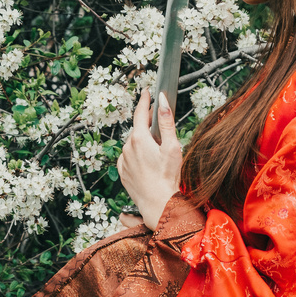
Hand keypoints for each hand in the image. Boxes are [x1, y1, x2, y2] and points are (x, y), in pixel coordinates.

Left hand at [117, 90, 181, 230]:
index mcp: (139, 138)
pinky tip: (149, 163)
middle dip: (148, 125)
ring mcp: (124, 160)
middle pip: (138, 129)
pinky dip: (137, 155)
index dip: (144, 100)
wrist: (158, 204)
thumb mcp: (172, 146)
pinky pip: (129, 157)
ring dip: (143, 142)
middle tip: (160, 127)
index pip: (140, 112)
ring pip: (133, 144)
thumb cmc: (168, 176)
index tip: (146, 91)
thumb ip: (166, 121)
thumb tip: (162, 100)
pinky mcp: (123, 172)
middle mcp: (127, 147)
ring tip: (158, 152)